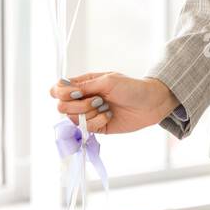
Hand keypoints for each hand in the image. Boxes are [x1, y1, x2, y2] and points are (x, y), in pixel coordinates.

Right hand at [49, 72, 178, 135]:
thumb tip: (61, 89)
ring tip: (105, 107)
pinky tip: (109, 115)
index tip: (76, 93)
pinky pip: (85, 128)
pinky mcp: (96, 126)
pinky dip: (97, 121)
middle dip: (78, 105)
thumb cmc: (132, 87)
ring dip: (90, 113)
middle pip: (61, 107)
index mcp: (84, 84)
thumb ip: (85, 86)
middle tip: (98, 100)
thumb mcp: (108, 81)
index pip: (58, 89)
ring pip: (72, 119)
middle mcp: (83, 99)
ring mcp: (89, 114)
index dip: (61, 93)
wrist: (151, 103)